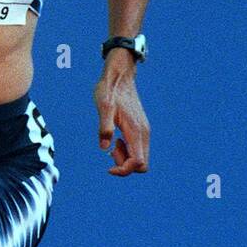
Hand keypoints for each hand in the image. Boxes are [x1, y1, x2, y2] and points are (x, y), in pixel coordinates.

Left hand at [94, 55, 149, 175]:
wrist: (119, 75)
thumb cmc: (109, 90)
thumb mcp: (103, 107)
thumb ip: (105, 127)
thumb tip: (104, 147)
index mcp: (135, 130)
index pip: (138, 163)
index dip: (124, 170)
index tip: (108, 167)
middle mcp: (143, 133)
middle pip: (142, 165)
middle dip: (125, 165)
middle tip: (111, 149)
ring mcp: (144, 131)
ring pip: (140, 158)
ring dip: (125, 158)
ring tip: (113, 142)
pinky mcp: (140, 129)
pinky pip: (138, 149)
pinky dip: (127, 151)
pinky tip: (116, 139)